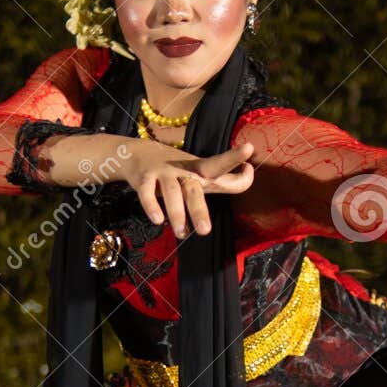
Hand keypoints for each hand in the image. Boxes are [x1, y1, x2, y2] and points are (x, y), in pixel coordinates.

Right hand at [123, 139, 255, 237]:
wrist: (137, 153)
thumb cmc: (177, 169)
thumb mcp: (200, 172)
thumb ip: (225, 180)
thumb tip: (249, 175)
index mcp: (199, 169)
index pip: (219, 164)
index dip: (234, 158)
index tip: (249, 153)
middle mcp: (182, 171)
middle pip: (194, 189)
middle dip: (199, 209)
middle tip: (205, 231)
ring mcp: (163, 173)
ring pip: (172, 192)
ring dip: (176, 213)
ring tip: (181, 233)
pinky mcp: (144, 179)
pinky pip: (147, 192)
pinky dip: (151, 205)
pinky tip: (157, 220)